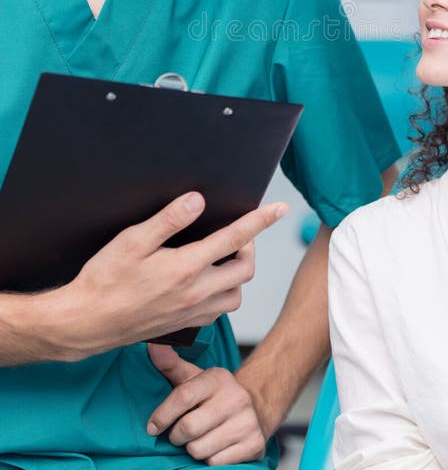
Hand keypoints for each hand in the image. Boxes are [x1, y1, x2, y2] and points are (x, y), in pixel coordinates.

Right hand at [54, 193, 288, 359]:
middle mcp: (196, 293)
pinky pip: (218, 310)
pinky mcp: (185, 326)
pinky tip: (205, 281)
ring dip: (237, 274)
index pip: (235, 238)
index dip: (261, 221)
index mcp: (186, 268)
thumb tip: (198, 200)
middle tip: (235, 233)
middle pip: (245, 269)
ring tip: (221, 257)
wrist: (87, 323)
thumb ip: (169, 220)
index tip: (279, 208)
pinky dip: (222, 293)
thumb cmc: (105, 280)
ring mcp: (192, 313)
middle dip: (249, 248)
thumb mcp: (132, 240)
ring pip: (236, 294)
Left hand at [146, 344, 266, 465]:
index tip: (152, 427)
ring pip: (200, 449)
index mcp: (218, 378)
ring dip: (193, 448)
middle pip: (189, 428)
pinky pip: (216, 463)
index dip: (163, 415)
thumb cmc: (215, 396)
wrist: (256, 409)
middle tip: (179, 434)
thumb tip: (154, 346)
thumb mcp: (195, 378)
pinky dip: (210, 459)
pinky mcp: (254, 444)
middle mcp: (235, 397)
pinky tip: (215, 447)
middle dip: (177, 436)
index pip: (183, 396)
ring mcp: (246, 421)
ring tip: (199, 439)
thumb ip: (171, 365)